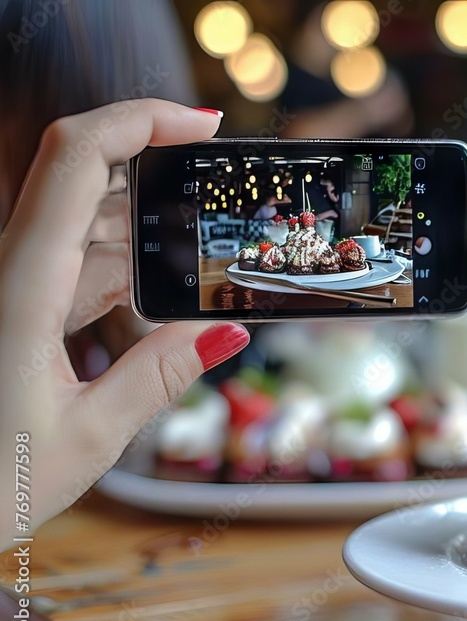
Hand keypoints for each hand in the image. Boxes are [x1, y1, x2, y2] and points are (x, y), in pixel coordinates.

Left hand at [0, 99, 249, 547]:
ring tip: (201, 266)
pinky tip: (158, 300)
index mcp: (22, 284)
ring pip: (83, 224)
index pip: (77, 157)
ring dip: (145, 233)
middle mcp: (10, 269)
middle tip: (222, 201)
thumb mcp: (87, 437)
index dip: (141, 120)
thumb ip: (161, 378)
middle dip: (159, 175)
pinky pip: (72, 265)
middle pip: (84, 178)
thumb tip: (228, 333)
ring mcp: (11, 284)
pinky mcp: (14, 305)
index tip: (203, 126)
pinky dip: (121, 271)